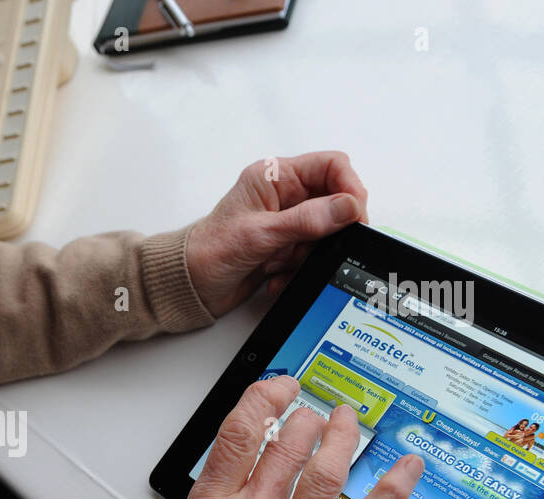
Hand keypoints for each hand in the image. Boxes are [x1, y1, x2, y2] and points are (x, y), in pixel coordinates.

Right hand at [158, 375, 423, 498]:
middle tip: (313, 412)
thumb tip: (244, 460)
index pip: (236, 434)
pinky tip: (407, 468)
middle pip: (286, 446)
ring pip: (325, 472)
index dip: (263, 399)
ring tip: (346, 421)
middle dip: (305, 418)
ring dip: (341, 437)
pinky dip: (391, 490)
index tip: (278, 387)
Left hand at [184, 151, 369, 315]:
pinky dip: (297, 268)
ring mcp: (285, 221)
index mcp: (275, 177)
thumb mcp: (260, 235)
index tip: (355, 215)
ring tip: (280, 262)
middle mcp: (283, 195)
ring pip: (324, 233)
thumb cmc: (208, 253)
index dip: (350, 188)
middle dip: (328, 231)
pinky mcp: (284, 245)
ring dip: (307, 254)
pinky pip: (310, 254)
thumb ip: (307, 220)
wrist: (189, 286)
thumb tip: (348, 206)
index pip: (331, 166)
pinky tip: (275, 273)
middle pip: (334, 202)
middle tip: (316, 247)